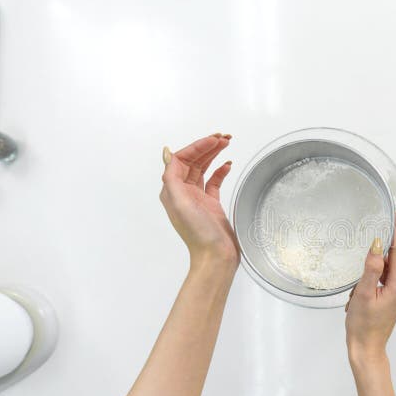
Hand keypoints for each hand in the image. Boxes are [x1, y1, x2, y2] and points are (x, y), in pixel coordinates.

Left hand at [160, 133, 238, 266]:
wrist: (216, 257)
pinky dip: (220, 171)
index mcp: (173, 190)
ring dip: (213, 155)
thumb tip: (167, 153)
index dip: (196, 146)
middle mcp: (183, 192)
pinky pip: (214, 182)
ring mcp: (198, 198)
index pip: (181, 159)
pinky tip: (228, 165)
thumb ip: (171, 177)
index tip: (213, 140)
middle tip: (223, 137)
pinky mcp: (211, 205)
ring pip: (203, 169)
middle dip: (207, 147)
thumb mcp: (180, 202)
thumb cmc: (198, 234)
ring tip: (226, 144)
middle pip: (193, 161)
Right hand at [345, 208, 395, 362]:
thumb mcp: (363, 293)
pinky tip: (361, 300)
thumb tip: (377, 245)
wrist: (366, 347)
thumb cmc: (363, 325)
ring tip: (359, 300)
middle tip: (359, 291)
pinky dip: (369, 285)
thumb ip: (372, 267)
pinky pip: (382, 280)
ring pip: (383, 271)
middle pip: (388, 262)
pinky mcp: (395, 296)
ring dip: (367, 280)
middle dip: (370, 270)